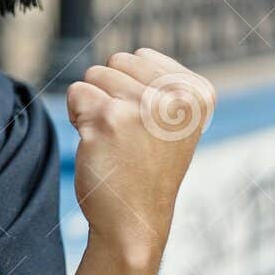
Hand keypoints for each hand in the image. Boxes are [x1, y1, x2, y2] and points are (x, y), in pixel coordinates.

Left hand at [66, 48, 214, 271]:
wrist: (135, 219)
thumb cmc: (148, 166)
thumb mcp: (173, 119)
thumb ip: (161, 81)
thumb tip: (132, 55)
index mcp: (198, 92)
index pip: (141, 56)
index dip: (132, 87)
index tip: (147, 125)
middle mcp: (177, 96)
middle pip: (116, 62)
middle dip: (110, 92)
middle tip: (125, 133)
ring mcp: (144, 106)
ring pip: (94, 75)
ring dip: (93, 105)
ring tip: (113, 139)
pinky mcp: (109, 118)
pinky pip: (76, 93)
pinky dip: (77, 117)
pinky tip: (98, 144)